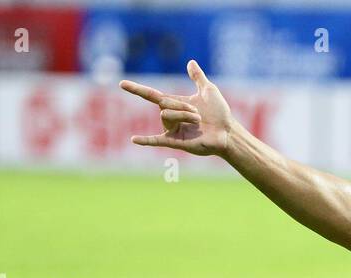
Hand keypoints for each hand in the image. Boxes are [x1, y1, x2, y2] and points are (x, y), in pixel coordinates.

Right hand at [119, 59, 233, 157]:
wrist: (228, 132)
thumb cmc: (220, 114)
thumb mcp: (208, 90)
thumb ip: (198, 77)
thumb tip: (190, 62)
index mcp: (175, 104)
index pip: (151, 95)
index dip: (137, 89)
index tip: (122, 84)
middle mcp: (171, 117)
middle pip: (164, 105)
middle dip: (183, 106)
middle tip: (199, 114)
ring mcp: (173, 130)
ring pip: (166, 116)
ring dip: (185, 116)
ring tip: (198, 122)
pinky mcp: (176, 142)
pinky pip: (157, 140)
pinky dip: (146, 140)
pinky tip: (134, 140)